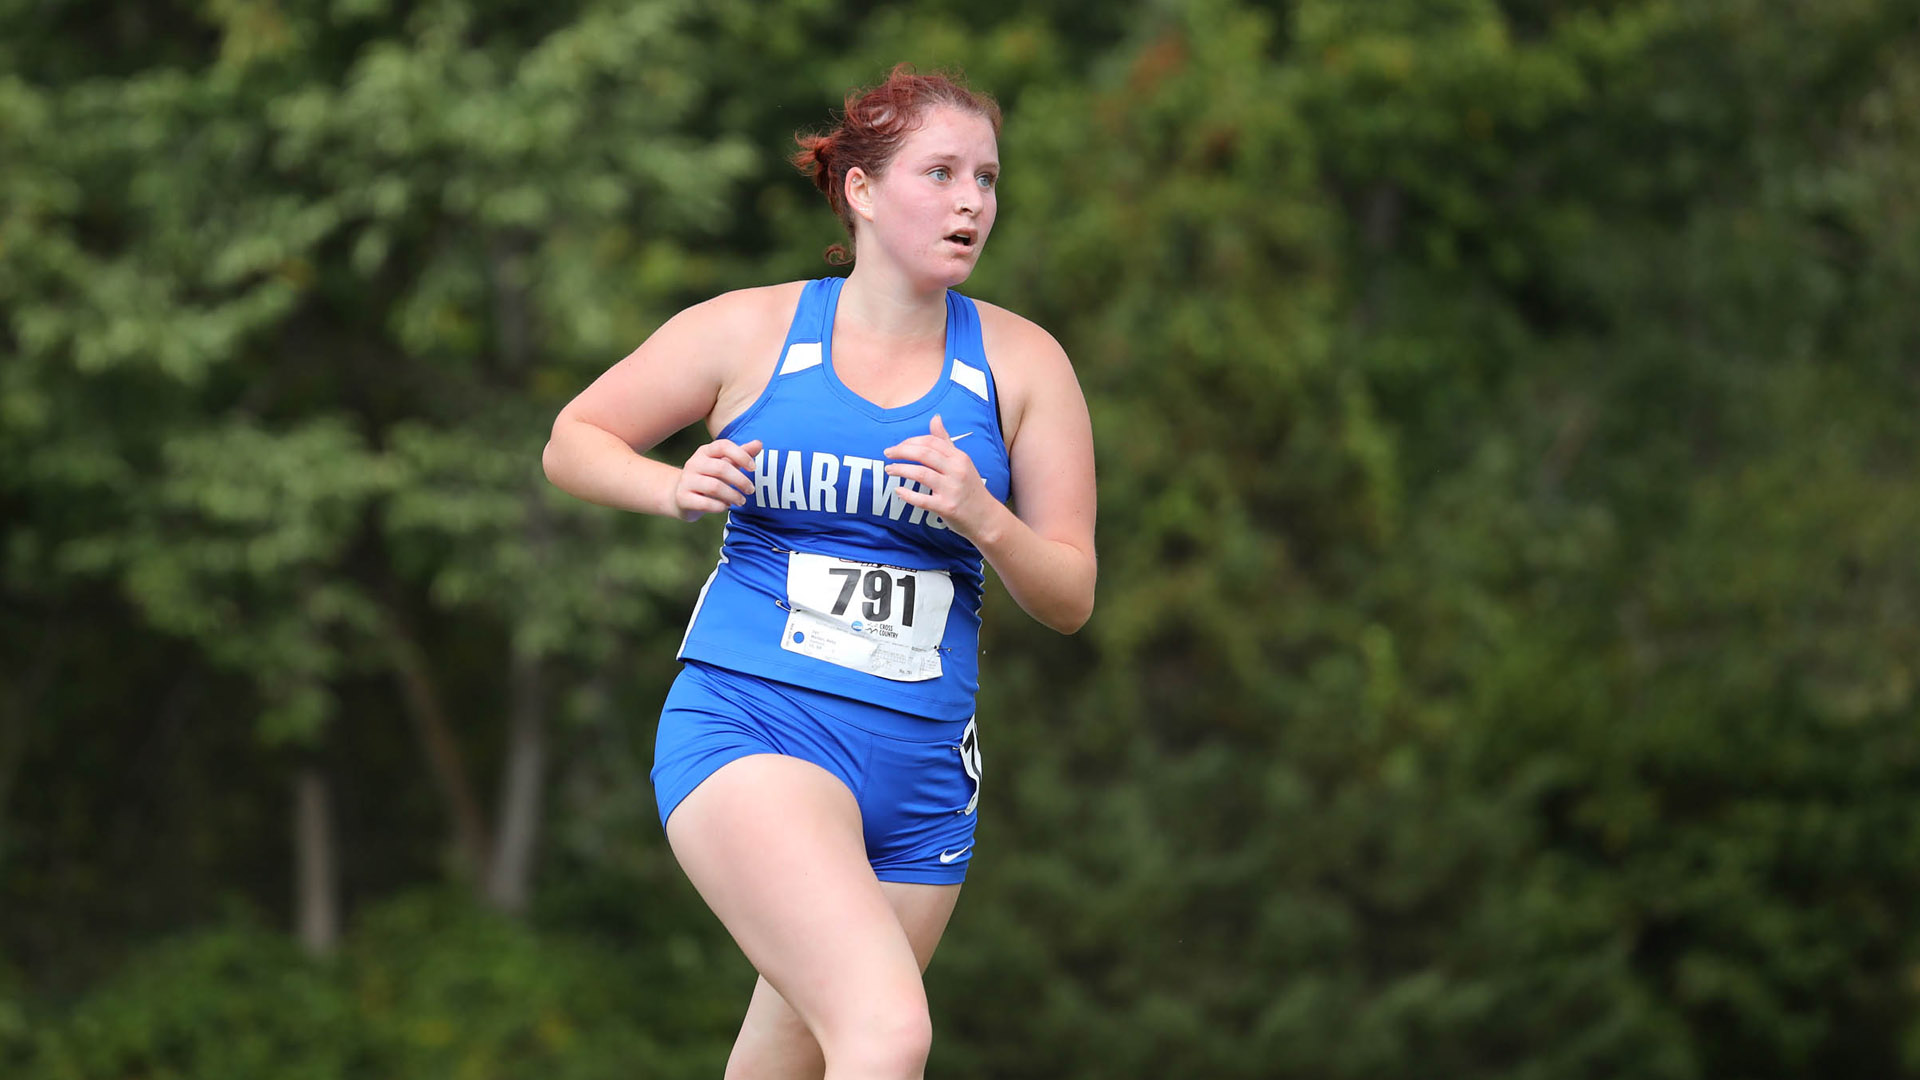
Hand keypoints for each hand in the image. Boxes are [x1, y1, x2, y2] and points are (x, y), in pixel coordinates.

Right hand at [673, 438, 760, 520]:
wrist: (681, 496)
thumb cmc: (708, 477)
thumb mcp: (724, 463)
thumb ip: (741, 454)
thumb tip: (759, 443)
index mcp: (705, 451)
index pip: (724, 446)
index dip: (741, 455)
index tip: (753, 468)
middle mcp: (694, 463)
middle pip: (722, 468)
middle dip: (741, 480)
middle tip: (750, 490)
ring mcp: (686, 480)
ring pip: (714, 487)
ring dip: (733, 495)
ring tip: (741, 501)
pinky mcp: (683, 498)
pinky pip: (705, 503)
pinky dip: (719, 506)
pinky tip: (725, 506)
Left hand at [883, 415, 995, 537]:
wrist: (986, 518)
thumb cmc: (970, 488)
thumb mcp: (962, 462)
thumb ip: (945, 441)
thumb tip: (935, 417)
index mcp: (959, 458)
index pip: (932, 442)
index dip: (911, 441)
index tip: (898, 446)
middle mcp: (957, 471)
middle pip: (924, 454)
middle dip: (902, 451)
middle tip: (887, 453)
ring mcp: (952, 490)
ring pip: (921, 474)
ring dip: (901, 469)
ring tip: (889, 470)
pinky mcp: (947, 508)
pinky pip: (923, 500)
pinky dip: (908, 495)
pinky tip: (898, 491)